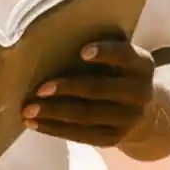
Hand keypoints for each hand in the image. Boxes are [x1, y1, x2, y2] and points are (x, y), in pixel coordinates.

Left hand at [22, 39, 155, 147]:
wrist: (140, 108)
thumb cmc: (114, 69)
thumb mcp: (115, 54)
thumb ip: (97, 42)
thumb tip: (53, 31)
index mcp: (141, 64)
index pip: (125, 55)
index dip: (105, 53)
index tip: (81, 51)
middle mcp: (140, 93)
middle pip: (100, 90)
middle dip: (68, 88)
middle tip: (40, 89)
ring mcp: (128, 119)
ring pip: (87, 115)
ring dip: (54, 112)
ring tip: (28, 109)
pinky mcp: (114, 138)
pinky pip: (82, 135)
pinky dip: (55, 129)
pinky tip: (34, 123)